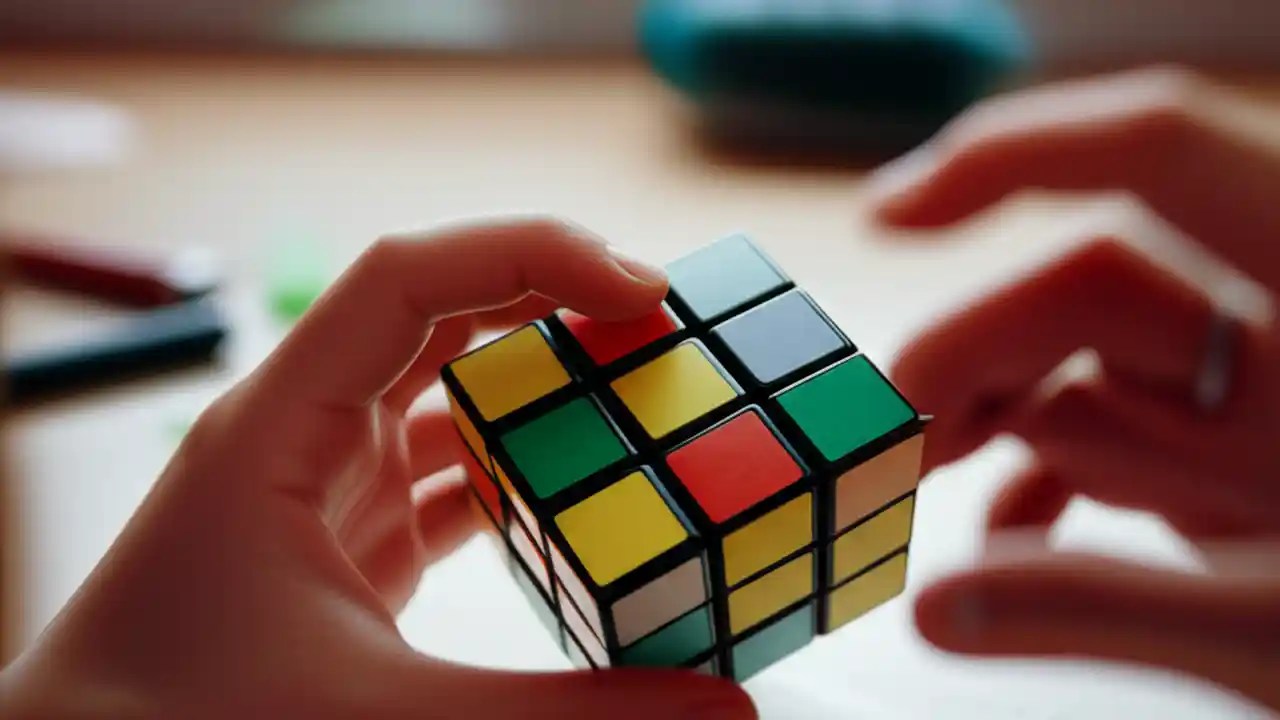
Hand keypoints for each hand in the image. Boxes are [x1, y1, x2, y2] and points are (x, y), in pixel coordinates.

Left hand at [0, 218, 756, 719]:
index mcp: (281, 425)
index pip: (411, 280)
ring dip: (541, 396)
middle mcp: (306, 435)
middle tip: (663, 332)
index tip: (640, 292)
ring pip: (450, 401)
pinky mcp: (352, 546)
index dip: (530, 259)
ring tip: (637, 401)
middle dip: (554, 309)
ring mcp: (329, 489)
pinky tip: (579, 497)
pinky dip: (518, 477)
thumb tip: (719, 709)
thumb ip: (559, 715)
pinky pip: (449, 479)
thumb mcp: (381, 718)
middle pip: (442, 320)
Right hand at [865, 68, 1279, 709]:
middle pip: (1085, 285)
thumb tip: (934, 607)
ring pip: (1090, 360)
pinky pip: (1119, 431)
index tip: (886, 215)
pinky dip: (1049, 476)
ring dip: (1001, 419)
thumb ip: (1106, 607)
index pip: (1156, 152)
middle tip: (889, 445)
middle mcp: (1276, 328)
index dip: (1011, 156)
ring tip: (929, 480)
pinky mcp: (1234, 453)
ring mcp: (1254, 391)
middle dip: (973, 359)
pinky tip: (1004, 530)